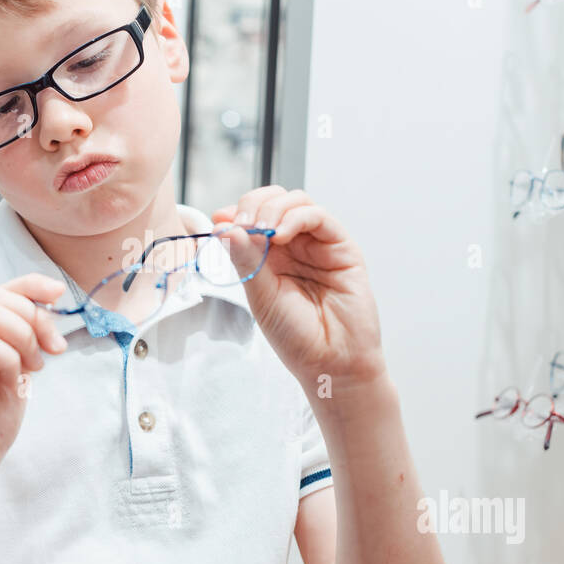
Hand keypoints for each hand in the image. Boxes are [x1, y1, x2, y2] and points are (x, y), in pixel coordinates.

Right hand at [0, 273, 67, 504]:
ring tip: (33, 369)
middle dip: (34, 318)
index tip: (61, 295)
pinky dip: (7, 357)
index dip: (31, 285)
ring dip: (22, 336)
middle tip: (53, 352)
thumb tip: (49, 301)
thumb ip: (22, 338)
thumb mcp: (15, 372)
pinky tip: (14, 379)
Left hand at [212, 186, 385, 388]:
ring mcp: (318, 244)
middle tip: (242, 225)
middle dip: (253, 204)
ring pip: (296, 201)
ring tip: (263, 231)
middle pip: (273, 200)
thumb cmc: (297, 336)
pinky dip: (297, 217)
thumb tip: (223, 226)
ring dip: (273, 208)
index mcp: (269, 257)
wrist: (331, 363)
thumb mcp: (260, 295)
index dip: (236, 211)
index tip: (221, 220)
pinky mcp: (342, 247)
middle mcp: (294, 246)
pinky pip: (319, 217)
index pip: (252, 216)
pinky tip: (282, 235)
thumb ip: (245, 259)